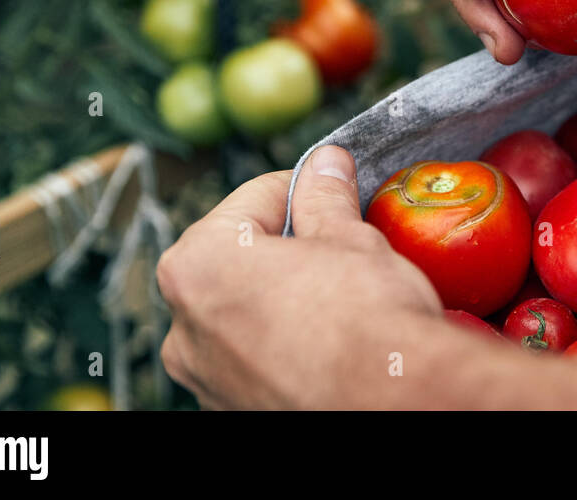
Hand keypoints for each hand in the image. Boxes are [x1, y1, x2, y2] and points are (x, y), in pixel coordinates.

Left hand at [157, 146, 461, 408]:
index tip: (337, 194)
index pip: (257, 198)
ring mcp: (205, 378)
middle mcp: (184, 326)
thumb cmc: (365, 320)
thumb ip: (325, 196)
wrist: (392, 401)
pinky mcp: (232, 410)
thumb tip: (325, 165)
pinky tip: (329, 342)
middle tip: (341, 247)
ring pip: (246, 310)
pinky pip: (255, 358)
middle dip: (288, 246)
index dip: (307, 191)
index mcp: (198, 263)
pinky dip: (284, 344)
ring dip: (284, 295)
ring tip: (339, 298)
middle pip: (241, 256)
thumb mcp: (349, 237)